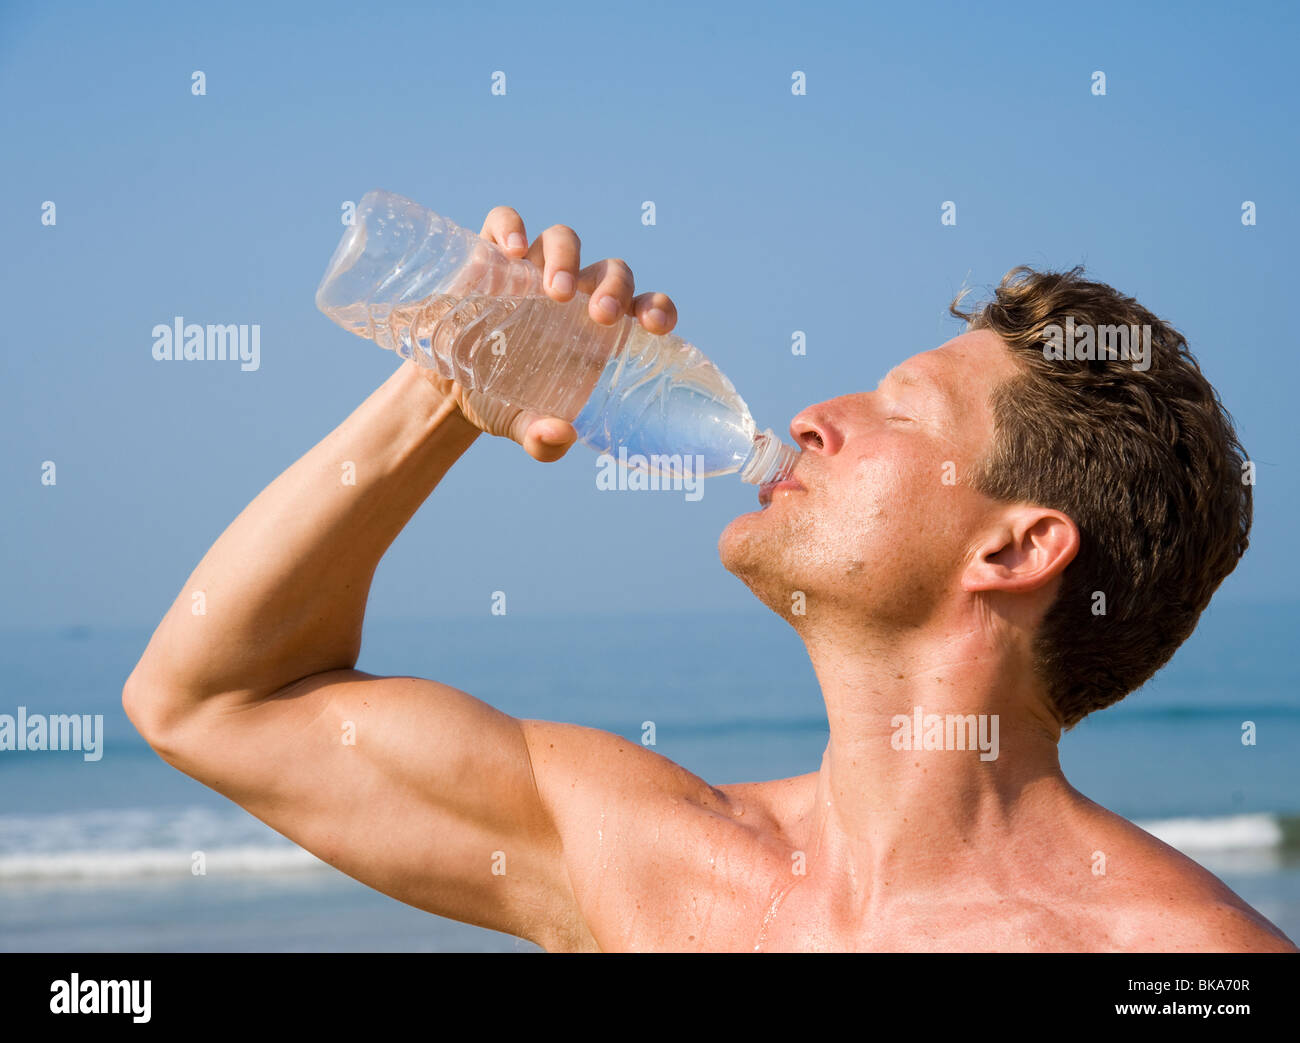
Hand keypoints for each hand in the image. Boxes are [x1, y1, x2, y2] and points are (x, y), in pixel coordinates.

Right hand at [418, 206, 678, 462]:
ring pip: (563, 240)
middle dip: (613, 288)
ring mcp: (532, 271)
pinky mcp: (490, 257)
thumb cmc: (503, 402)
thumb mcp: (524, 428)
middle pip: (610, 271)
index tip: (656, 325)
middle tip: (601, 317)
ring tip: (556, 293)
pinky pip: (504, 221)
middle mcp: (573, 294)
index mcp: (598, 331)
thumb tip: (558, 434)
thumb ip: (544, 440)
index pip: (644, 307)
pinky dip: (510, 227)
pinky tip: (511, 252)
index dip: (657, 308)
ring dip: (567, 259)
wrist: (448, 389)